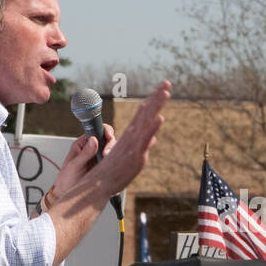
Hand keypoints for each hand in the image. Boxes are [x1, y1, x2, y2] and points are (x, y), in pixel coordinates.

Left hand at [43, 125, 116, 209]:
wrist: (67, 194)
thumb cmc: (66, 179)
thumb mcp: (74, 165)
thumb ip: (84, 153)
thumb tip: (94, 140)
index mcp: (83, 144)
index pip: (97, 131)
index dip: (105, 131)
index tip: (108, 137)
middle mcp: (93, 149)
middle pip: (108, 140)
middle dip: (111, 144)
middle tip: (106, 153)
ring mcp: (100, 158)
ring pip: (113, 150)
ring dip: (113, 154)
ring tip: (107, 161)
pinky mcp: (105, 168)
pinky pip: (114, 162)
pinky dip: (116, 163)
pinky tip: (112, 167)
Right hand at [93, 81, 168, 195]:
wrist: (99, 184)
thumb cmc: (114, 172)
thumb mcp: (133, 156)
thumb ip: (144, 145)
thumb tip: (153, 138)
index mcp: (132, 135)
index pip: (144, 113)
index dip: (154, 100)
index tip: (162, 89)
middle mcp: (132, 136)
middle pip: (146, 111)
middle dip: (157, 96)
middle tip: (167, 82)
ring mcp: (134, 144)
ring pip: (146, 120)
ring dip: (156, 105)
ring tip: (165, 92)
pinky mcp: (135, 154)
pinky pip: (145, 139)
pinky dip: (152, 128)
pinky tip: (160, 118)